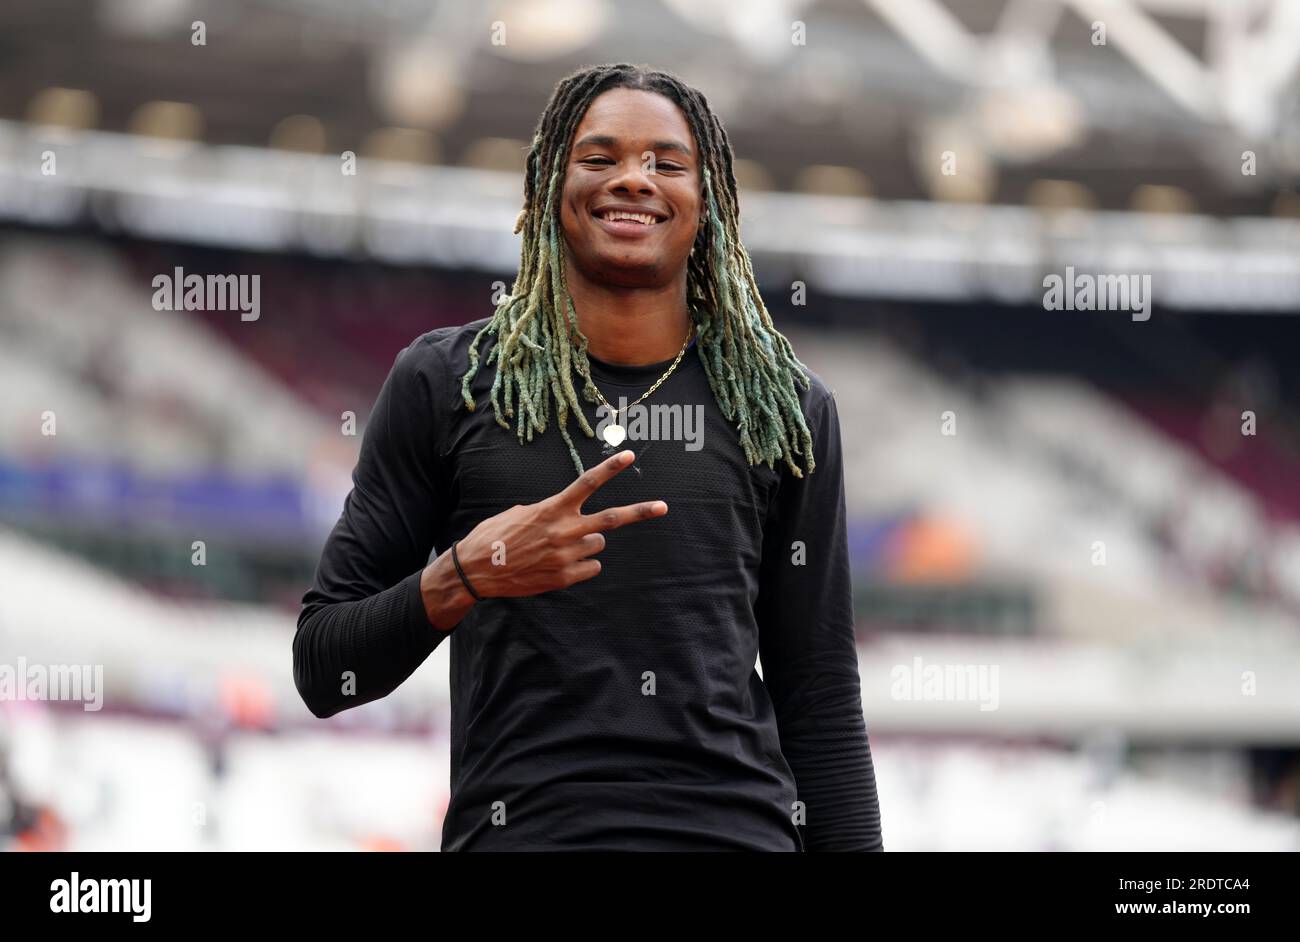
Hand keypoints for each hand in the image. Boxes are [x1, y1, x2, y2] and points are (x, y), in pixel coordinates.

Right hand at [450, 449, 666, 599]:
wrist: (478, 570)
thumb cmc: (496, 536)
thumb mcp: (521, 512)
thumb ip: (550, 511)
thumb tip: (567, 516)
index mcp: (553, 508)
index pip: (587, 482)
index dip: (610, 468)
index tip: (629, 455)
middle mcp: (564, 530)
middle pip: (612, 519)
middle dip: (641, 512)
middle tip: (663, 507)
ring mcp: (567, 555)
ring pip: (599, 544)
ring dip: (588, 543)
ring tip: (562, 546)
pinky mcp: (565, 577)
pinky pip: (592, 567)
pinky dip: (582, 564)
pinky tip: (560, 563)